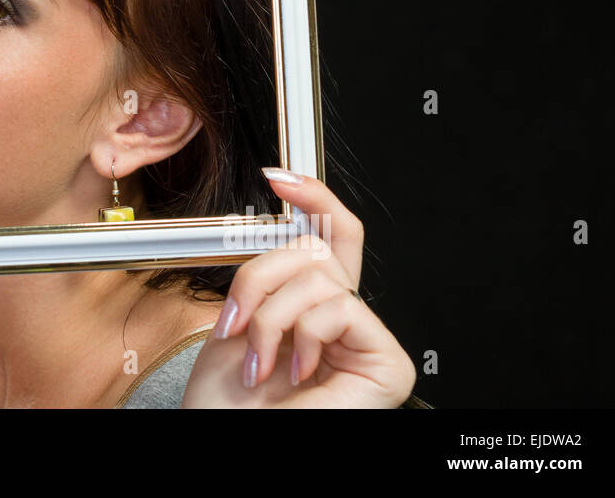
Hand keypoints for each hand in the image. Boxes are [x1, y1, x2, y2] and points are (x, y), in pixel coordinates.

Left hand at [182, 168, 416, 407]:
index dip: (313, 199)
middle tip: (235, 322)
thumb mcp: (240, 320)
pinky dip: (303, 333)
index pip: (330, 236)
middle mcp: (343, 320)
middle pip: (317, 250)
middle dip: (262, 277)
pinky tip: (293, 370)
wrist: (227, 439)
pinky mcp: (387, 363)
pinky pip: (341, 307)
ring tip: (257, 362)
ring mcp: (367, 341)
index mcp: (310, 305)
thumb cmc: (227, 404)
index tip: (279, 176)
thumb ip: (270, 275)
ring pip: (320, 277)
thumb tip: (286, 221)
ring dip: (272, 317)